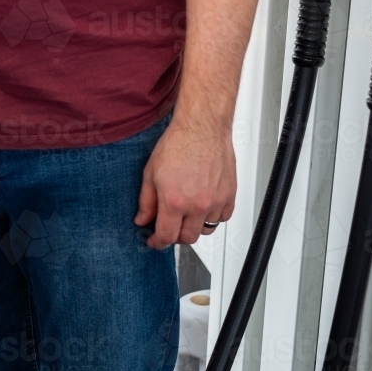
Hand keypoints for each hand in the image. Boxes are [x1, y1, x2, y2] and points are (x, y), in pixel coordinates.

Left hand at [135, 118, 236, 248]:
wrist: (202, 128)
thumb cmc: (178, 144)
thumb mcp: (151, 173)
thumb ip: (146, 201)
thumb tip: (142, 219)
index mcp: (174, 201)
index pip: (166, 236)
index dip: (158, 242)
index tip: (155, 241)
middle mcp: (197, 205)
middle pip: (187, 238)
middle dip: (175, 236)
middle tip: (169, 227)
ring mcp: (215, 202)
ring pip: (206, 230)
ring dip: (194, 227)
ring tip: (186, 215)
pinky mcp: (229, 196)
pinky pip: (222, 218)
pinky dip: (212, 217)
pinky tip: (203, 207)